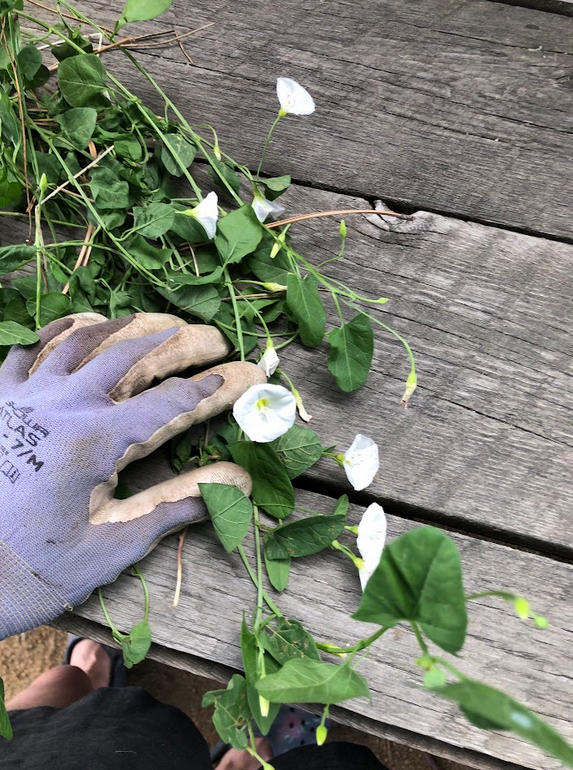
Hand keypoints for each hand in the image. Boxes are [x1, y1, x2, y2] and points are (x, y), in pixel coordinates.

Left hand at [0, 312, 263, 639]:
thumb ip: (173, 508)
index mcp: (93, 440)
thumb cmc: (37, 568)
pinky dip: (54, 332)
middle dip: (174, 341)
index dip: (204, 389)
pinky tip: (72, 327)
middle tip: (203, 335)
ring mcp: (24, 398)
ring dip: (118, 327)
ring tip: (147, 320)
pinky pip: (26, 349)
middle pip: (128, 355)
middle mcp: (60, 406)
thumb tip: (233, 489)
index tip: (230, 376)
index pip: (165, 404)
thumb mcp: (113, 543)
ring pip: (77, 340)